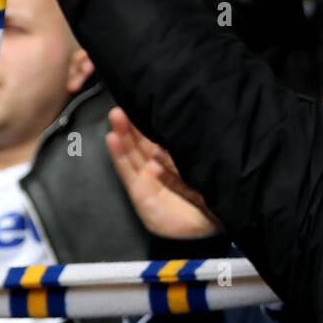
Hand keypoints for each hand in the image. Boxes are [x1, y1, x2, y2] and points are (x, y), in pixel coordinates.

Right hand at [106, 106, 220, 238]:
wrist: (208, 223)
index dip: (148, 119)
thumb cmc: (209, 193)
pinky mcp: (140, 192)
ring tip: (116, 115)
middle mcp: (158, 166)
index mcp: (173, 157)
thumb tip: (187, 118)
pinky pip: (127, 170)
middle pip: (140, 141)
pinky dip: (119, 154)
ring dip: (122, 133)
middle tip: (124, 102)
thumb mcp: (200, 164)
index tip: (142, 99)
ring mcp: (147, 178)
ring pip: (131, 151)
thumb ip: (188, 147)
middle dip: (131, 122)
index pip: (157, 134)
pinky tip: (112, 138)